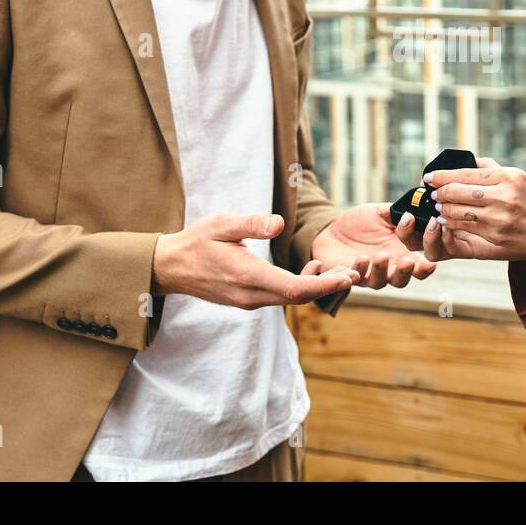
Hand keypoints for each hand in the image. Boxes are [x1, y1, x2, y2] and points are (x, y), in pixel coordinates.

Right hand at [152, 213, 359, 307]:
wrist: (170, 267)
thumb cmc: (196, 242)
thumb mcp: (222, 224)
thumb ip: (251, 223)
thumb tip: (278, 223)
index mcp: (247, 276)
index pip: (294, 288)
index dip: (324, 285)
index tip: (347, 277)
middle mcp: (250, 296)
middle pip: (299, 298)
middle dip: (328, 287)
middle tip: (355, 274)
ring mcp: (248, 301)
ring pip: (291, 300)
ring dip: (316, 288)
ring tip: (339, 272)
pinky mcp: (247, 300)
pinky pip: (280, 298)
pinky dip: (300, 288)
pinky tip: (312, 272)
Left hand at [312, 202, 436, 289]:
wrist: (331, 229)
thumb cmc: (360, 222)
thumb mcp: (379, 213)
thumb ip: (396, 213)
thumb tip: (412, 210)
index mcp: (400, 253)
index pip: (418, 266)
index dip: (426, 267)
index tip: (430, 262)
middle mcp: (387, 268)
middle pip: (402, 279)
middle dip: (406, 272)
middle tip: (407, 262)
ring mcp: (368, 274)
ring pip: (379, 282)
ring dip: (381, 270)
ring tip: (379, 256)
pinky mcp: (349, 275)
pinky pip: (354, 277)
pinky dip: (358, 271)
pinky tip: (360, 259)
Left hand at [423, 157, 525, 265]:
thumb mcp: (521, 179)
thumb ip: (494, 170)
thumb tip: (468, 162)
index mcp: (509, 176)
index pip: (466, 173)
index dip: (442, 175)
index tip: (429, 177)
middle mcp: (503, 195)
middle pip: (457, 190)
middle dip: (439, 191)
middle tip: (431, 192)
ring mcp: (499, 216)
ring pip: (457, 210)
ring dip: (443, 208)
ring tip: (438, 206)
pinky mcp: (495, 234)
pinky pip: (465, 226)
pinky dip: (451, 222)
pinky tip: (446, 219)